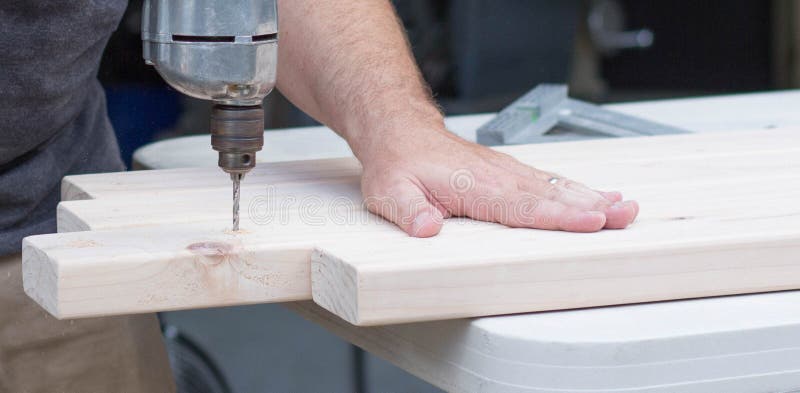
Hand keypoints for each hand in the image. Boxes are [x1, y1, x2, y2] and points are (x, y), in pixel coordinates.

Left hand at [357, 125, 638, 236]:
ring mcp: (505, 172)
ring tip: (625, 208)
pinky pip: (547, 181)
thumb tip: (427, 228)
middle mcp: (496, 176)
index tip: (590, 221)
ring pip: (554, 186)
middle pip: (549, 195)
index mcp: (472, 184)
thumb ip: (409, 211)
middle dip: (590, 206)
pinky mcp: (508, 172)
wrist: (400, 130)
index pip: (521, 206)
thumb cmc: (397, 163)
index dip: (558, 216)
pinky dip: (575, 189)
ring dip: (591, 197)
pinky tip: (597, 197)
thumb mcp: (389, 192)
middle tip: (626, 216)